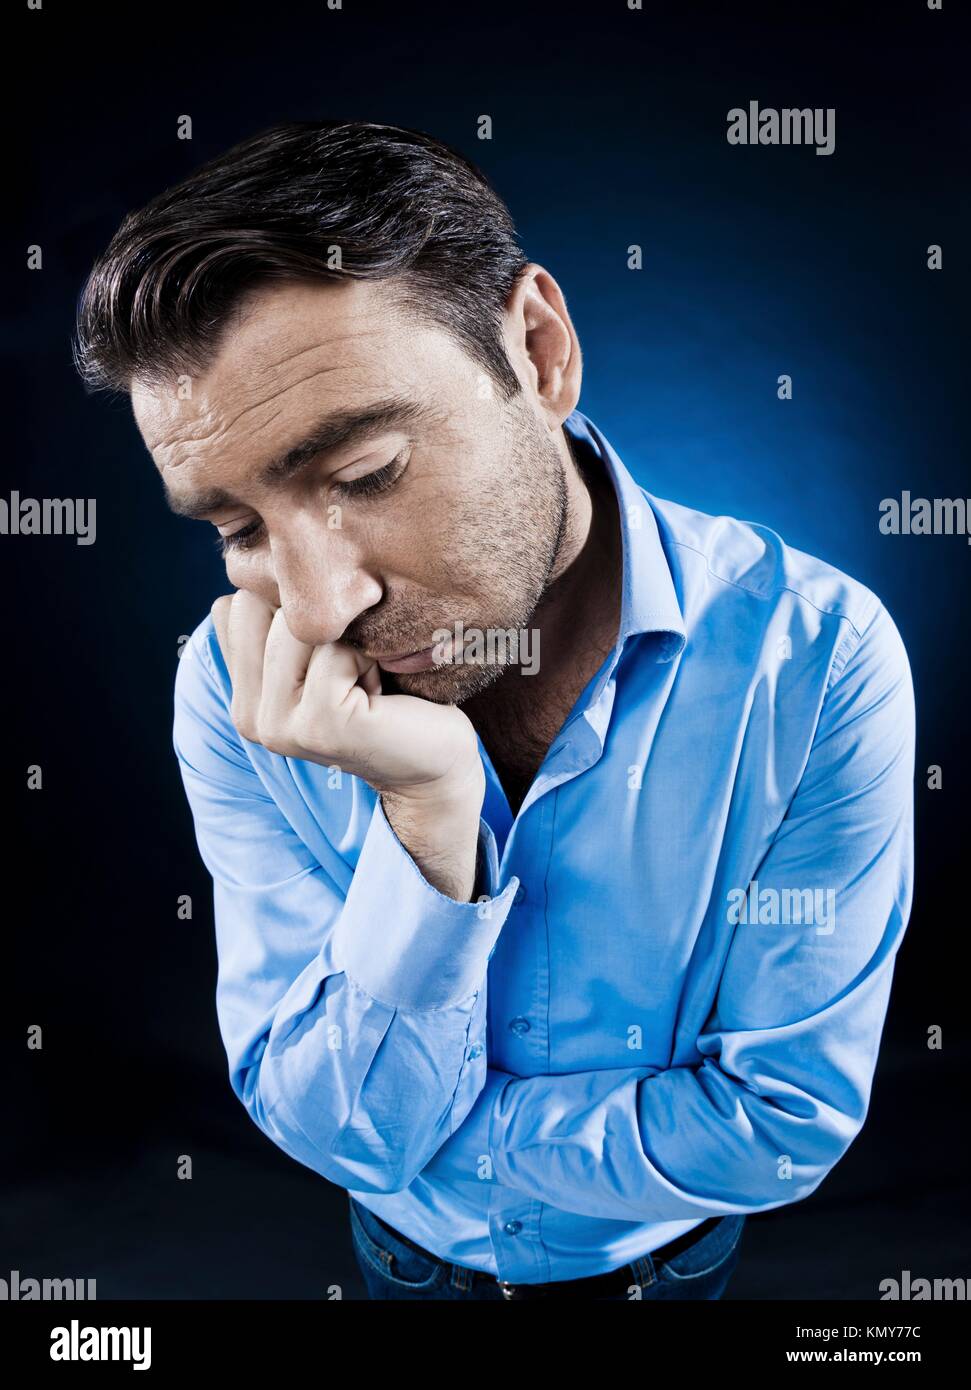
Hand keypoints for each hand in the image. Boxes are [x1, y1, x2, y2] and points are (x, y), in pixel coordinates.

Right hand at [210, 590, 483, 804]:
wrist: (432, 761)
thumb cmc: (386, 694)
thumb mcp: (320, 652)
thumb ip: (279, 620)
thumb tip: (258, 555)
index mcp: (243, 696)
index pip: (235, 605)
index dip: (295, 608)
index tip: (328, 652)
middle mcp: (248, 716)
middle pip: (262, 607)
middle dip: (320, 619)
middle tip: (351, 668)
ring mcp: (279, 726)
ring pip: (298, 626)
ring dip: (347, 640)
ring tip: (366, 680)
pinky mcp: (319, 725)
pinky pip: (336, 652)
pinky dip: (368, 659)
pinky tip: (380, 693)